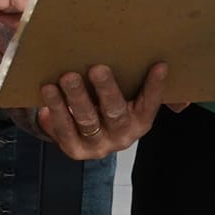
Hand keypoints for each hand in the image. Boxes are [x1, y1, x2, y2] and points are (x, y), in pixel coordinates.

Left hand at [33, 63, 166, 161]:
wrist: (86, 136)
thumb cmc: (111, 105)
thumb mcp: (131, 98)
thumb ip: (148, 87)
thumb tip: (165, 65)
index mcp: (141, 120)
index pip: (151, 102)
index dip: (155, 86)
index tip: (159, 65)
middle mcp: (122, 136)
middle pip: (115, 112)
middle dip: (106, 89)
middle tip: (97, 68)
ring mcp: (98, 145)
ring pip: (86, 121)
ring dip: (75, 98)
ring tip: (66, 77)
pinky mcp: (74, 150)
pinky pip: (62, 130)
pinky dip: (56, 110)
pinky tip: (48, 90)